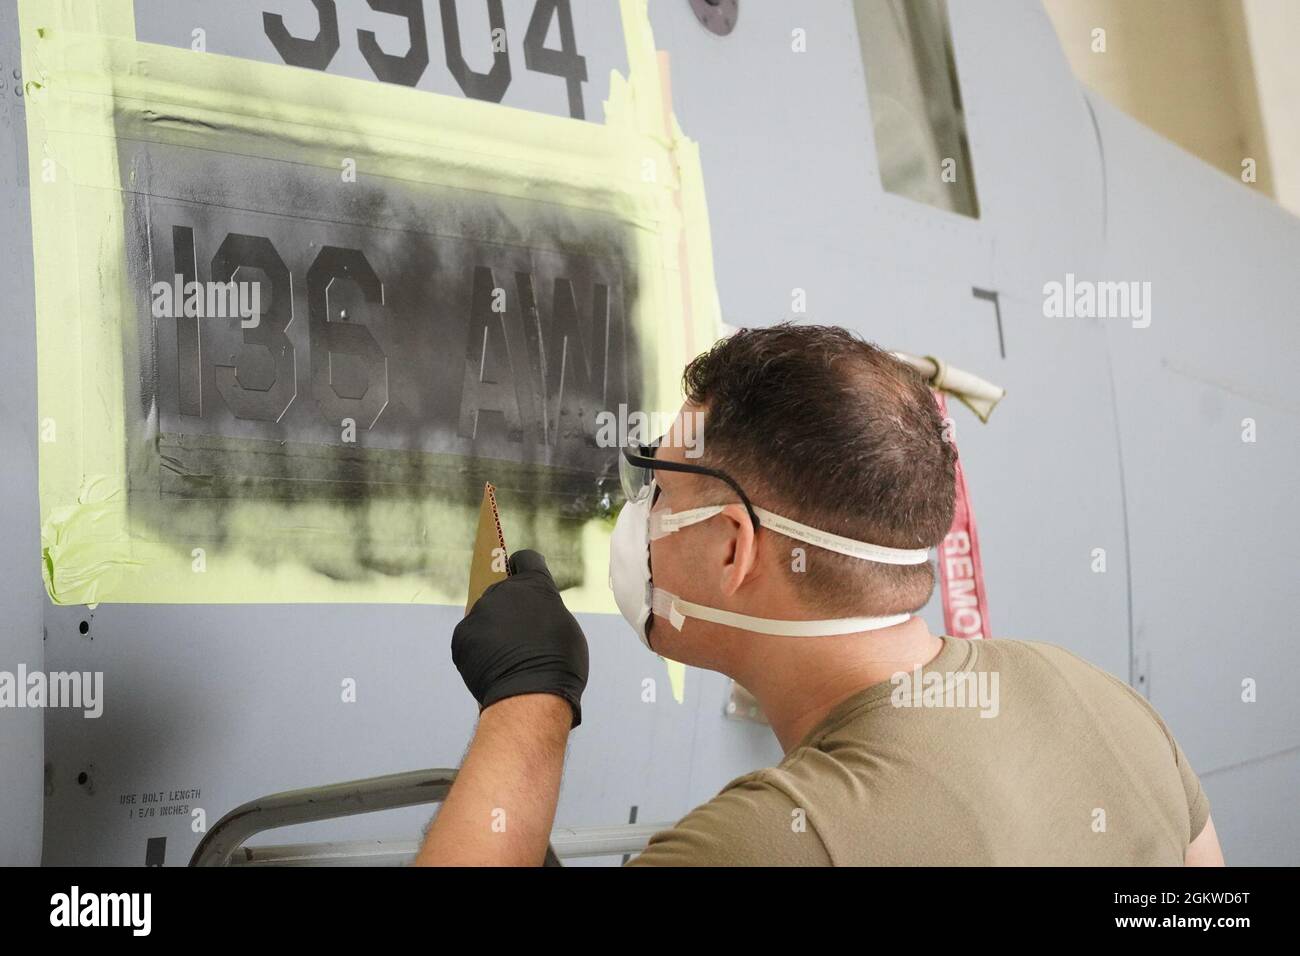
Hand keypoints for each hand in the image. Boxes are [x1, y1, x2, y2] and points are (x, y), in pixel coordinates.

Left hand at [451, 550, 588, 727]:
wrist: (530, 696)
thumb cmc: (559, 664)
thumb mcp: (566, 628)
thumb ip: (546, 610)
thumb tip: (534, 612)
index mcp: (534, 585)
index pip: (525, 559)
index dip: (526, 569)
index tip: (527, 582)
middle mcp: (503, 591)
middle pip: (502, 590)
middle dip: (510, 607)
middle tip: (523, 637)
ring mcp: (479, 612)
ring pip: (485, 614)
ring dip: (493, 628)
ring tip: (509, 657)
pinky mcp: (461, 634)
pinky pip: (471, 636)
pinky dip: (479, 649)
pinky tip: (493, 666)